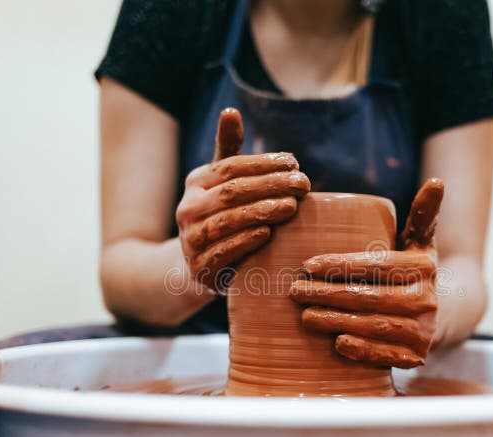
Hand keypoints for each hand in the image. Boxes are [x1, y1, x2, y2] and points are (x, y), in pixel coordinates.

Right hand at [177, 108, 310, 288]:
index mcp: (197, 182)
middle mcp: (189, 208)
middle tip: (303, 185)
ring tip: (291, 206)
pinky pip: (223, 252)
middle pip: (232, 192)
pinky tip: (267, 233)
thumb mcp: (222, 182)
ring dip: (261, 211)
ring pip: (228, 221)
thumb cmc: (221, 215)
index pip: (231, 167)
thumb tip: (231, 111)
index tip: (294, 164)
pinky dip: (245, 242)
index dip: (263, 164)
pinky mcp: (200, 268)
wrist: (201, 266)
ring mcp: (191, 240)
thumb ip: (230, 150)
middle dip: (270, 186)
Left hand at [289, 178, 444, 368]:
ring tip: (304, 315)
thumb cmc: (418, 274)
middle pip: (370, 297)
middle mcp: (427, 300)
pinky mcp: (415, 358)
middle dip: (328, 294)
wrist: (446, 316)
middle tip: (294, 290)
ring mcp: (423, 332)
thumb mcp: (422, 243)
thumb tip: (438, 181)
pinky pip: (384, 356)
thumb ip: (423, 214)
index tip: (308, 265)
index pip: (376, 265)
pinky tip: (337, 343)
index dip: (340, 266)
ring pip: (373, 326)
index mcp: (424, 267)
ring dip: (336, 321)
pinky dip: (361, 351)